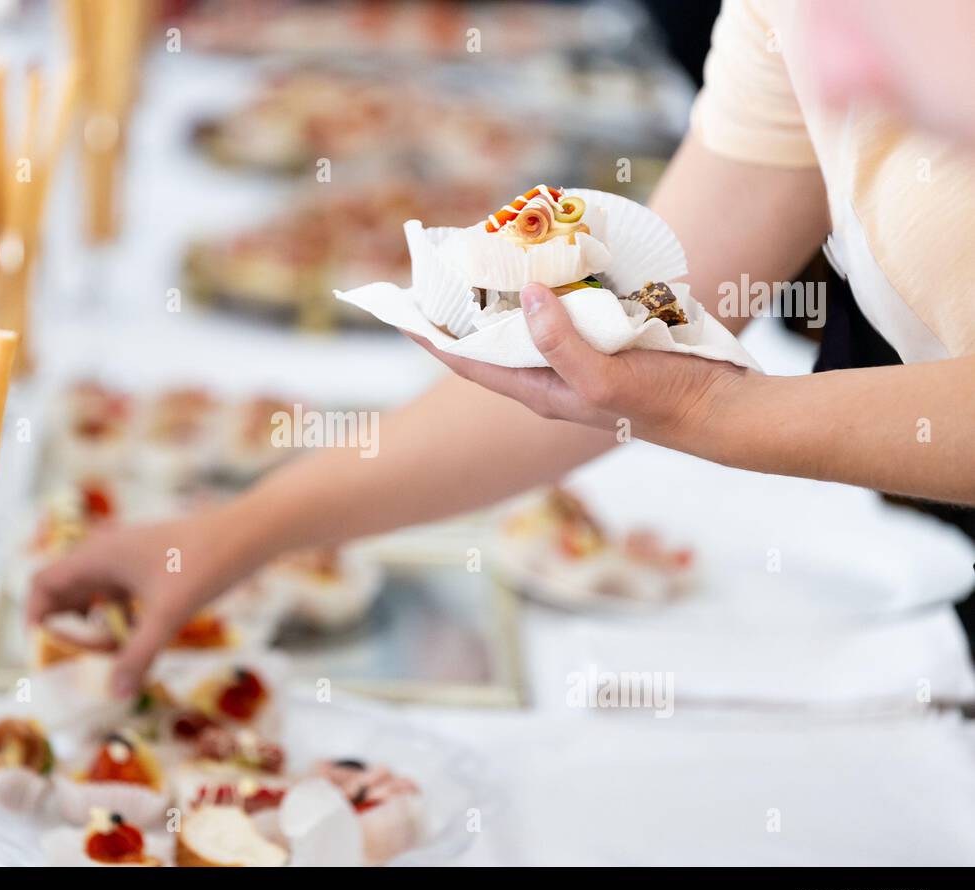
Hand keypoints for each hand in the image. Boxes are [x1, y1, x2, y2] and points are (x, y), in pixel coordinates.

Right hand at [26, 507, 259, 696]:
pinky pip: (116, 593)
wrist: (247, 534)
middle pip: (63, 592)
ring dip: (91, 625)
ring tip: (105, 655)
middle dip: (65, 629)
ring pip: (91, 595)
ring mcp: (126, 556)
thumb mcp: (168, 615)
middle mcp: (104, 552)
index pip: (42, 585)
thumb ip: (139, 655)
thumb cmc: (203, 565)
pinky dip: (116, 617)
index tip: (43, 653)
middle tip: (75, 664)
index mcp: (96, 555)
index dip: (35, 619)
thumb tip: (115, 695)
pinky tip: (133, 638)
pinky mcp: (147, 563)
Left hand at [405, 282, 753, 448]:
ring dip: (508, 287)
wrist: (722, 408)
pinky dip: (556, 280)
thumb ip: (560, 343)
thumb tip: (525, 296)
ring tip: (488, 249)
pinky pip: (570, 307)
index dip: (432, 335)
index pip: (468, 361)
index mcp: (539, 389)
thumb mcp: (604, 378)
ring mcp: (579, 355)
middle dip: (465, 305)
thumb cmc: (662, 403)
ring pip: (530, 317)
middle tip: (443, 264)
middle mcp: (551, 373)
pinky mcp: (607, 339)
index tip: (400, 310)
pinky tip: (553, 254)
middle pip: (493, 336)